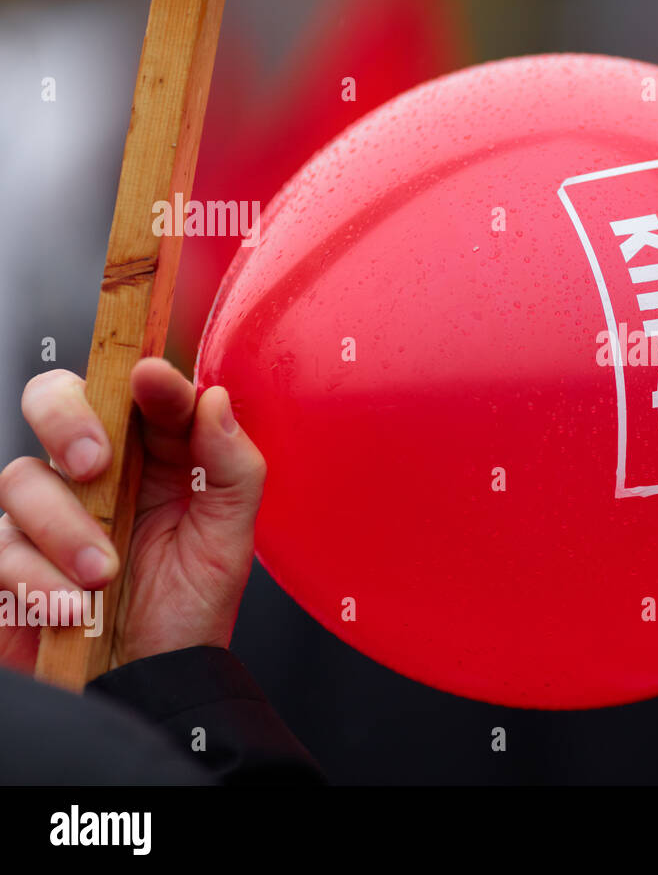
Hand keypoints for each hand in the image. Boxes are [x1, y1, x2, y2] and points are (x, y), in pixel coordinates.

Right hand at [0, 358, 265, 671]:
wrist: (152, 683)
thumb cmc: (191, 609)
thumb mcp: (229, 539)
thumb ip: (232, 468)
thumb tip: (214, 397)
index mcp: (155, 455)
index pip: (137, 391)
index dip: (143, 377)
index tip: (153, 382)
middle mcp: (96, 472)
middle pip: (53, 400)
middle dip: (67, 420)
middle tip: (94, 464)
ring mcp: (45, 513)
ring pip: (22, 478)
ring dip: (65, 530)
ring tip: (104, 577)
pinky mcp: (9, 561)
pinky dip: (36, 579)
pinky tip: (73, 608)